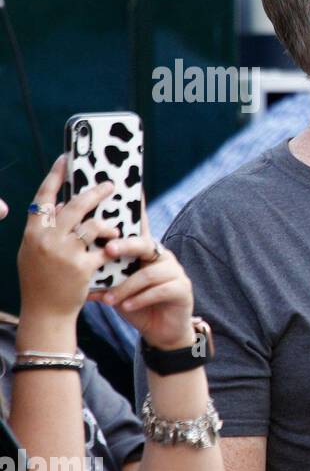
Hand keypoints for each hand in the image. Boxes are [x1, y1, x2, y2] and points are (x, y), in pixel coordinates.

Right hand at [17, 154, 118, 321]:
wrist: (45, 312)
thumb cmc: (40, 280)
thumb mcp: (33, 251)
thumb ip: (45, 229)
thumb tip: (63, 204)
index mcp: (32, 233)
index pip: (43, 198)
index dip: (55, 176)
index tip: (66, 158)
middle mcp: (46, 240)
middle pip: (74, 206)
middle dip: (95, 193)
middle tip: (110, 185)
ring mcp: (64, 253)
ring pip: (92, 225)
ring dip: (107, 224)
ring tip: (114, 227)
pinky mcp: (82, 267)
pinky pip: (104, 248)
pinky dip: (113, 247)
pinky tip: (117, 248)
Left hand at [87, 206, 195, 349]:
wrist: (163, 332)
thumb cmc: (136, 304)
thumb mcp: (116, 287)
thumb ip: (103, 274)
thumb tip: (75, 265)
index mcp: (144, 251)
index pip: (139, 227)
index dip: (135, 209)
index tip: (128, 191)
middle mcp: (162, 256)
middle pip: (144, 243)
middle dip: (126, 245)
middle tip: (109, 250)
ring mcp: (175, 272)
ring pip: (148, 273)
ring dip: (125, 287)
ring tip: (109, 299)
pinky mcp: (182, 289)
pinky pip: (158, 290)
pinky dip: (138, 299)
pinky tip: (125, 306)